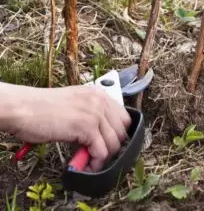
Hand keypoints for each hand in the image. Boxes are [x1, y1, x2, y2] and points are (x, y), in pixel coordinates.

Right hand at [3, 84, 130, 171]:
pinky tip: (86, 166)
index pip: (123, 117)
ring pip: (114, 143)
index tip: (110, 144)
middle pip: (122, 131)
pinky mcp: (87, 127)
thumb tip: (99, 137)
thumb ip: (90, 116)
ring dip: (104, 158)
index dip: (118, 134)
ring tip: (90, 163)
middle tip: (99, 156)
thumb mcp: (73, 106)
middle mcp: (100, 101)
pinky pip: (102, 151)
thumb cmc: (40, 109)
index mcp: (98, 94)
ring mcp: (95, 113)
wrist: (22, 107)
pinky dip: (96, 163)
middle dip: (113, 147)